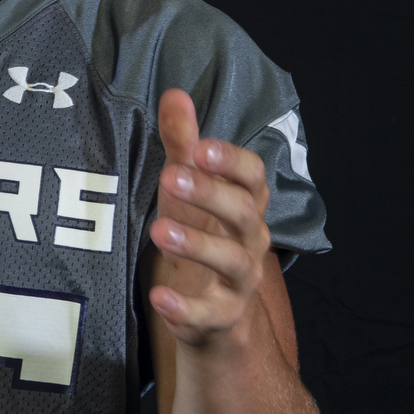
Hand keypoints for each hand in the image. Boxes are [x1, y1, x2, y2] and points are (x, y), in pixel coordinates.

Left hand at [148, 88, 272, 347]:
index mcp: (245, 205)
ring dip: (198, 245)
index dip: (230, 161)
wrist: (220, 317)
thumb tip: (175, 94)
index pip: (253, 177)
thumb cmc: (204, 237)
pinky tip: (160, 297)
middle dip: (210, 194)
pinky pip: (209, 314)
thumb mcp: (189, 191)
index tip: (200, 147)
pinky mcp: (222, 318)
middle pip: (244, 214)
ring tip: (160, 231)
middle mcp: (251, 241)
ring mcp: (241, 282)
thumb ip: (183, 145)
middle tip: (172, 177)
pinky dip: (186, 307)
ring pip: (233, 263)